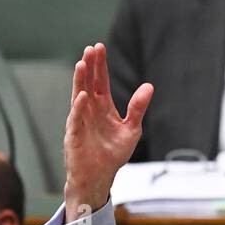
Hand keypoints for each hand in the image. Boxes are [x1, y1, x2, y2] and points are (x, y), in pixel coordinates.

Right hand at [63, 42, 152, 221]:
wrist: (99, 177)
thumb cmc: (112, 154)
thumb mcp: (132, 130)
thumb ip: (138, 108)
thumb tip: (149, 86)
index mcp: (103, 107)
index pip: (100, 81)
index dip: (100, 65)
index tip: (99, 47)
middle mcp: (90, 110)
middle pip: (88, 83)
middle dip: (89, 66)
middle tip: (90, 49)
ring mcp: (80, 121)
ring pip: (79, 96)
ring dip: (80, 81)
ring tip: (82, 64)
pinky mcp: (75, 136)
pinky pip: (76, 119)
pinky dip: (79, 107)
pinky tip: (83, 95)